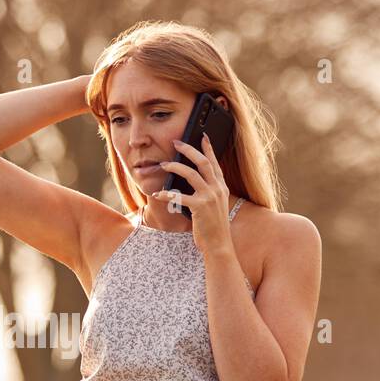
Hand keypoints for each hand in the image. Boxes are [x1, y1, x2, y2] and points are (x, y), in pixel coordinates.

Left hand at [153, 135, 233, 255]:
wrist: (219, 244)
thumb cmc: (213, 227)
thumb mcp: (214, 206)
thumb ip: (207, 192)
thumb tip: (191, 180)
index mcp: (221, 187)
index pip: (215, 163)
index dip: (208, 148)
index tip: (202, 136)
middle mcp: (218, 189)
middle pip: (203, 162)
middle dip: (188, 150)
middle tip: (176, 142)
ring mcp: (210, 197)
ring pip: (191, 173)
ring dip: (175, 166)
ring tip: (164, 164)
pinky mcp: (200, 207)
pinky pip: (179, 196)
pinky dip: (166, 195)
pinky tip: (158, 195)